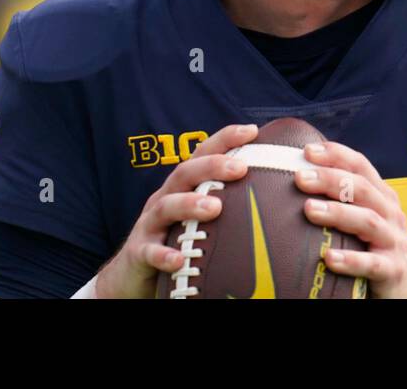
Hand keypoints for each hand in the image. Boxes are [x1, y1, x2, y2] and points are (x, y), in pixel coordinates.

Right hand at [97, 123, 256, 297]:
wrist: (131, 276)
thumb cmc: (176, 242)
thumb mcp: (199, 219)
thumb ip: (228, 205)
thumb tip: (275, 196)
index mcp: (182, 188)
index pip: (202, 155)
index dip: (224, 140)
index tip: (252, 131)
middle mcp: (164, 199)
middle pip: (184, 173)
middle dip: (211, 167)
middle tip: (240, 168)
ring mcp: (149, 225)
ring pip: (165, 207)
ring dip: (189, 204)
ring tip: (215, 208)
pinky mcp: (138, 253)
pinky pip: (149, 252)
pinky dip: (163, 254)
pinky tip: (178, 259)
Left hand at [294, 141, 406, 298]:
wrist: (404, 284)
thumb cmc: (374, 244)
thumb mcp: (362, 216)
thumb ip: (341, 199)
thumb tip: (297, 179)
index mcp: (381, 195)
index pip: (361, 166)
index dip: (337, 155)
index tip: (308, 151)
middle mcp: (390, 213)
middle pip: (362, 189)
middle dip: (331, 180)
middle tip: (301, 178)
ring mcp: (393, 241)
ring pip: (368, 221)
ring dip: (338, 213)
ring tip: (309, 210)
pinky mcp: (393, 269)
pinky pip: (373, 264)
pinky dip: (352, 260)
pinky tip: (330, 257)